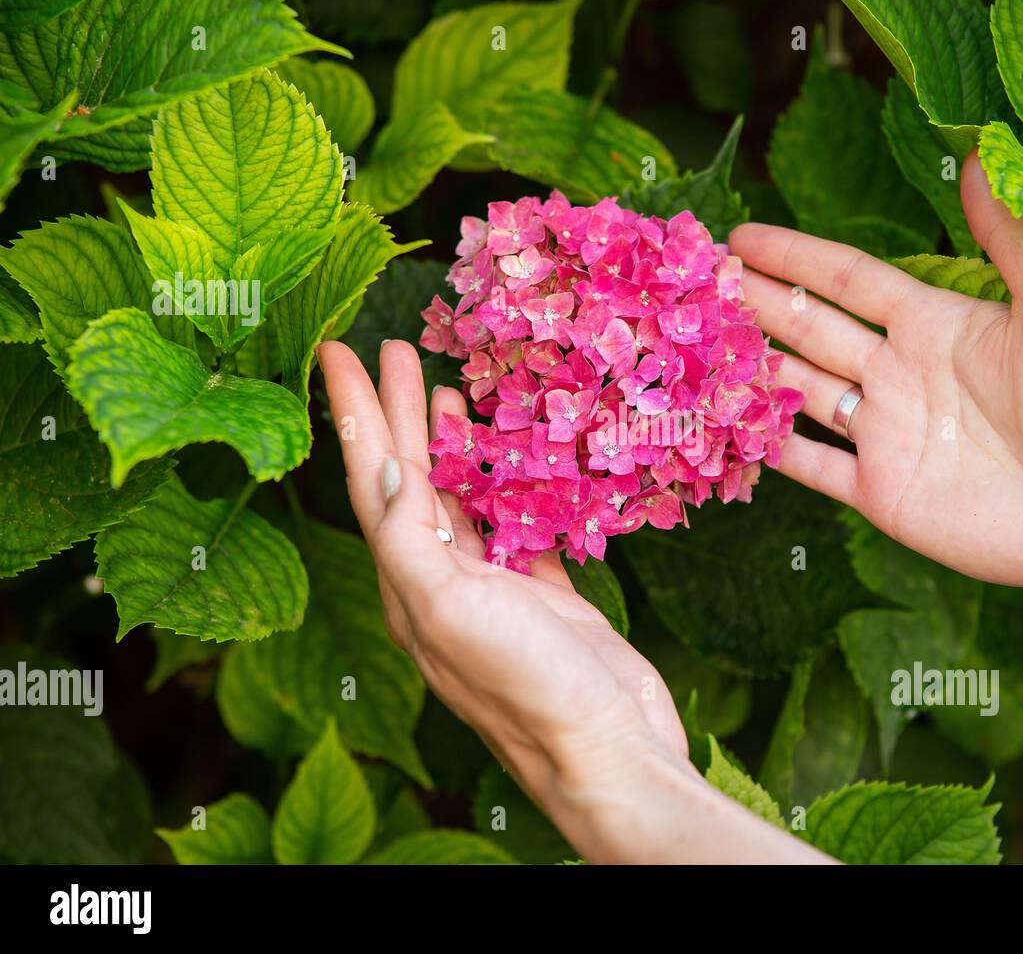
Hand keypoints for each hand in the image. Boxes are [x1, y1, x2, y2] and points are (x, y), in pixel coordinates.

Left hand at [316, 339, 829, 862]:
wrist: (608, 751)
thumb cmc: (527, 683)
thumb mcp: (449, 607)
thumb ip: (409, 539)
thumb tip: (381, 469)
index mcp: (408, 585)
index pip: (371, 481)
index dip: (354, 414)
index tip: (336, 350)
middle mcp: (442, 585)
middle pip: (412, 482)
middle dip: (399, 414)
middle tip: (394, 347)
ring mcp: (495, 594)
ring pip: (463, 503)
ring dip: (450, 448)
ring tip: (448, 391)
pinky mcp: (546, 602)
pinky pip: (520, 530)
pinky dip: (512, 491)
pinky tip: (515, 464)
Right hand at [732, 152, 1022, 713]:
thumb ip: (1010, 235)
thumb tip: (980, 153)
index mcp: (935, 324)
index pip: (846, 280)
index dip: (794, 255)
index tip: (740, 236)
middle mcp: (899, 375)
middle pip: (809, 328)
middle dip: (755, 302)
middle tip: (698, 279)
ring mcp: (885, 435)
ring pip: (798, 390)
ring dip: (750, 366)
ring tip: (694, 343)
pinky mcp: (881, 493)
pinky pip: (810, 465)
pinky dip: (767, 447)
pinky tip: (725, 427)